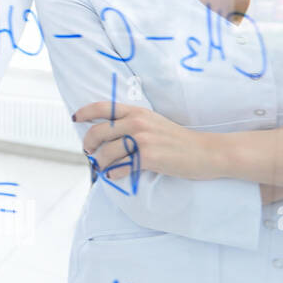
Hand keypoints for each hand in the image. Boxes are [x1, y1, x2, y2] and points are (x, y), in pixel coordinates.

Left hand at [75, 101, 218, 181]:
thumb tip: (107, 133)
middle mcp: (137, 123)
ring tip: (103, 167)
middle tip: (88, 151)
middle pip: (98, 132)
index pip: (102, 107)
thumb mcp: (154, 122)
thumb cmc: (178, 140)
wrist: (207, 152)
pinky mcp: (148, 157)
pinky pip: (119, 168)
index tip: (75, 118)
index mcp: (137, 112)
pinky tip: (115, 175)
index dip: (84, 112)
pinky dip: (113, 174)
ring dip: (100, 163)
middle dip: (88, 144)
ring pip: (106, 153)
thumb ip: (132, 123)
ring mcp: (142, 140)